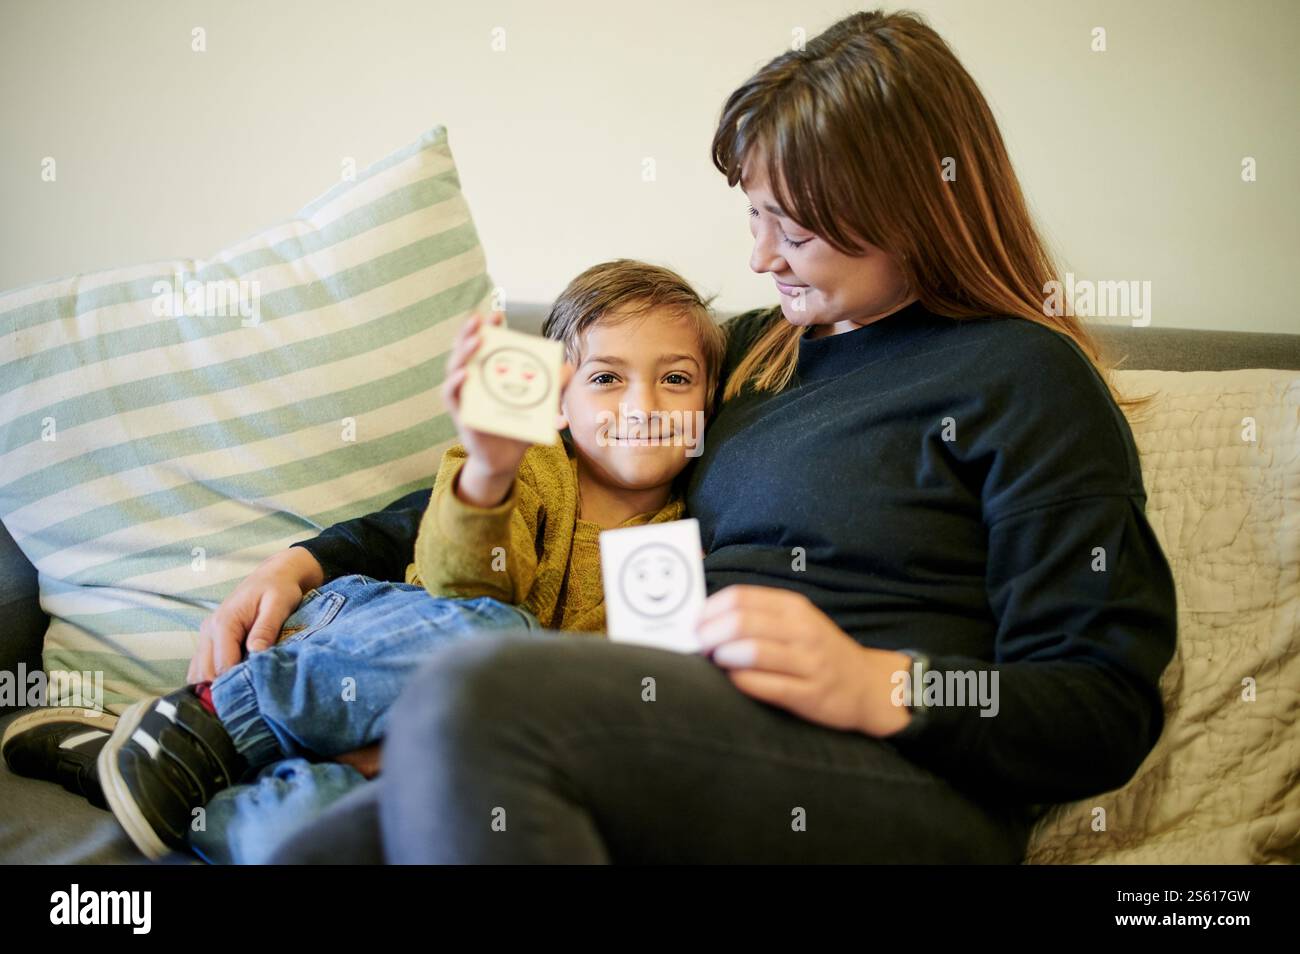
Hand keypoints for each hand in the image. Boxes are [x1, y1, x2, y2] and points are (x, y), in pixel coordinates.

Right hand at [187, 548, 323, 683]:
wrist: (274, 575)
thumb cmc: (279, 588)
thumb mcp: (278, 604)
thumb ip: (266, 629)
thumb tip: (256, 653)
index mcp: (224, 623)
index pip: (221, 666)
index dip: (235, 684)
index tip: (255, 693)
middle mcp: (209, 630)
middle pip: (205, 674)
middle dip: (223, 689)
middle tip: (248, 699)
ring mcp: (207, 636)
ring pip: (199, 673)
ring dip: (216, 686)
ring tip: (241, 692)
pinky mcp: (211, 640)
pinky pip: (203, 667)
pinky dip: (213, 679)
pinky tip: (233, 683)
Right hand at [441, 311, 575, 489]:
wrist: (507, 460)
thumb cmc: (519, 427)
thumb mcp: (540, 406)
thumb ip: (553, 388)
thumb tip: (567, 367)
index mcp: (489, 373)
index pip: (484, 344)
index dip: (487, 328)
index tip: (497, 314)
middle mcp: (473, 380)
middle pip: (465, 350)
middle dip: (470, 332)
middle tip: (480, 320)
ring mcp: (464, 396)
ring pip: (455, 368)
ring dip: (463, 352)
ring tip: (476, 341)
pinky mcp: (460, 414)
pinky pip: (452, 396)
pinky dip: (455, 383)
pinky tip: (464, 374)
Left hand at [695, 584, 913, 737]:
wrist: (865, 685)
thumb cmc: (816, 651)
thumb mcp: (794, 620)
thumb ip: (756, 613)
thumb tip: (701, 611)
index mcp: (793, 607)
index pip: (740, 597)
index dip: (709, 609)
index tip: (694, 623)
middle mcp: (802, 630)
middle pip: (742, 622)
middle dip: (710, 633)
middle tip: (698, 644)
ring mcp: (809, 662)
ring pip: (753, 652)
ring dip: (724, 656)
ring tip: (715, 659)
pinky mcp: (811, 694)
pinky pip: (768, 686)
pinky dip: (742, 681)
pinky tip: (733, 680)